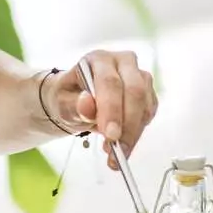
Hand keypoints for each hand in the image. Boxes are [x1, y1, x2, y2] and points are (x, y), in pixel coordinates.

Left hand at [47, 50, 156, 168]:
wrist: (76, 100)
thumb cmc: (69, 98)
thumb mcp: (63, 103)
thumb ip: (74, 105)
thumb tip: (87, 105)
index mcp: (99, 59)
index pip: (110, 82)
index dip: (112, 109)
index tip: (111, 135)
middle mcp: (123, 62)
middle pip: (134, 90)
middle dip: (128, 123)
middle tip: (118, 150)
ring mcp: (139, 76)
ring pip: (145, 104)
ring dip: (133, 132)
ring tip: (115, 153)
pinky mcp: (147, 93)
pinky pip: (149, 113)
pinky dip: (138, 132)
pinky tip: (123, 143)